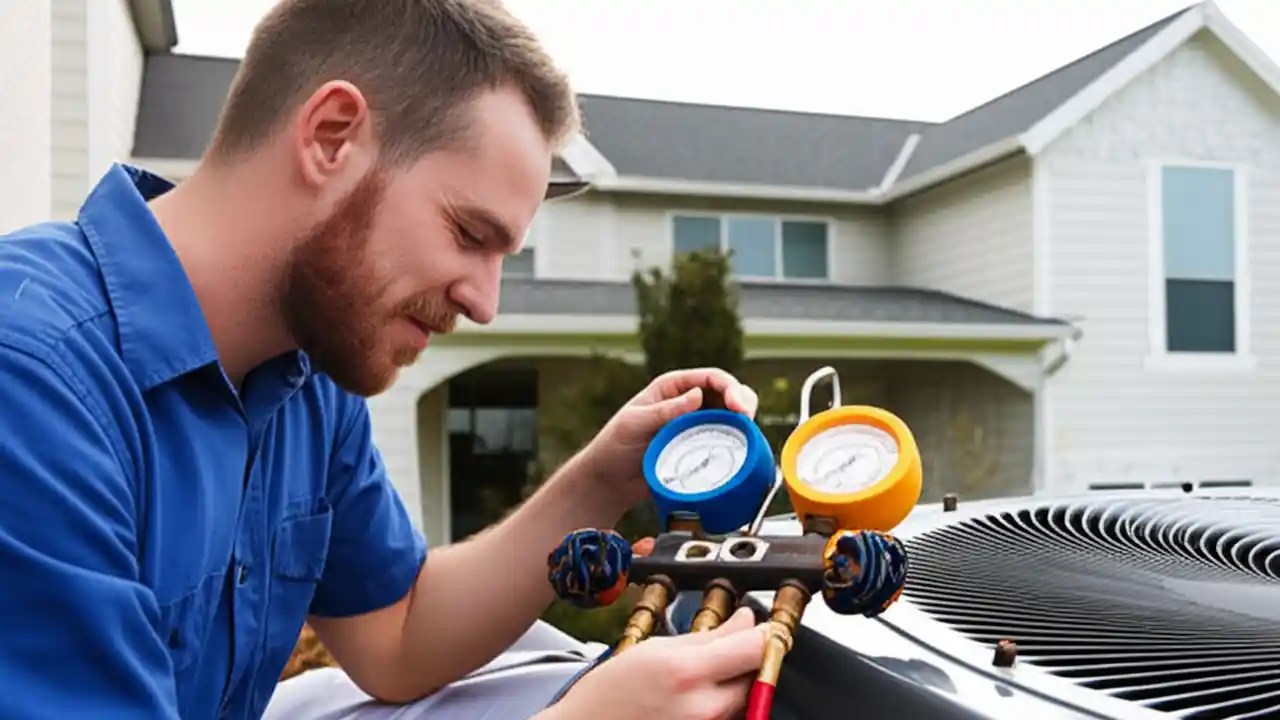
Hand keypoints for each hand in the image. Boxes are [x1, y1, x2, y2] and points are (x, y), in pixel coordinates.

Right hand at [547, 607, 766, 719]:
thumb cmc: (611, 692)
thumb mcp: (656, 649)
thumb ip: (709, 636)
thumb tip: (747, 620)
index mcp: (687, 673)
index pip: (754, 647)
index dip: (762, 633)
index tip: (760, 628)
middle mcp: (703, 708)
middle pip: (754, 676)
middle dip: (742, 662)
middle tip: (715, 656)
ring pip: (744, 699)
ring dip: (731, 686)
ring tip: (692, 683)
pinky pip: (729, 718)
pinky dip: (720, 707)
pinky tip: (690, 702)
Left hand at [584, 368, 760, 508]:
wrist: (609, 481)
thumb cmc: (615, 445)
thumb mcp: (636, 422)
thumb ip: (665, 410)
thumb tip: (698, 394)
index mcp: (673, 387)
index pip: (710, 378)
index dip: (730, 387)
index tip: (737, 406)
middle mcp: (689, 403)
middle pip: (728, 395)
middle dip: (744, 402)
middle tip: (747, 418)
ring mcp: (696, 427)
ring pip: (731, 419)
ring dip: (744, 424)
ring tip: (749, 435)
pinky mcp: (700, 451)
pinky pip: (725, 444)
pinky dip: (737, 445)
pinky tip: (742, 452)